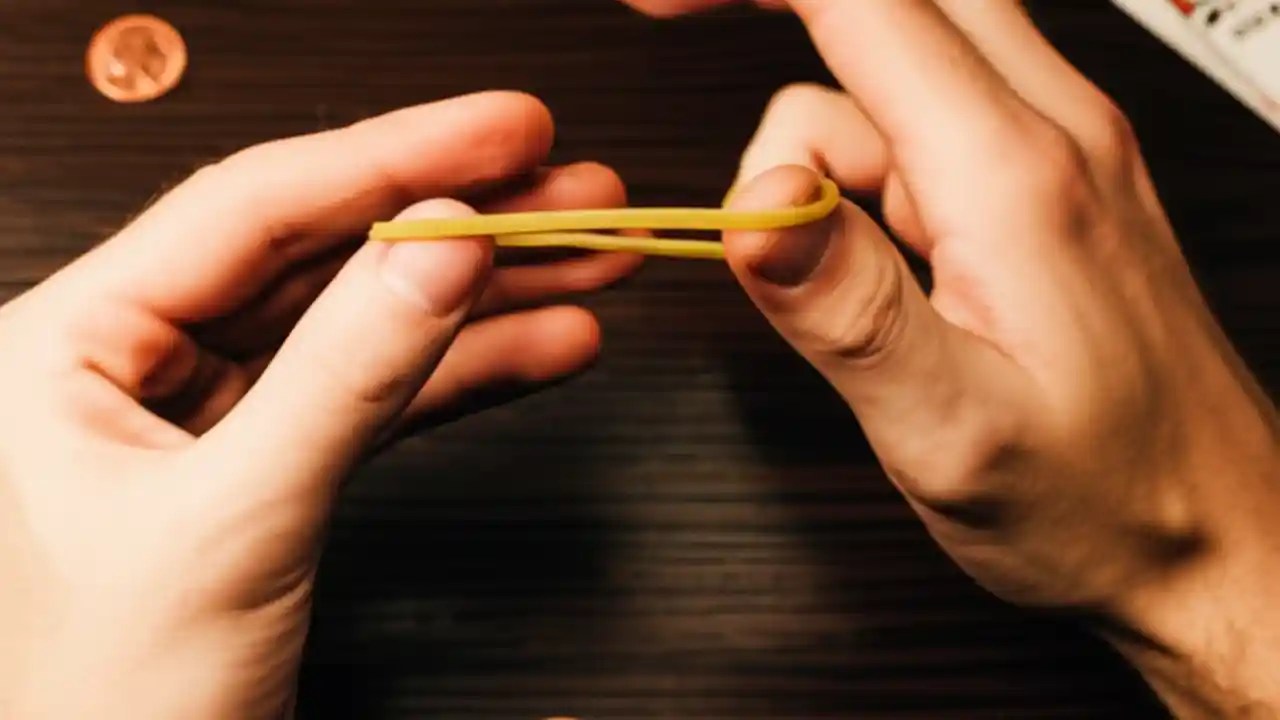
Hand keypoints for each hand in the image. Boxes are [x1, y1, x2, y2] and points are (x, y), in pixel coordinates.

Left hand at [0, 91, 639, 719]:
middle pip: (329, 256)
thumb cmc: (113, 705)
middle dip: (464, 221)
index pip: (256, 209)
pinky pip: (382, 396)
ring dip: (487, 295)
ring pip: (368, 323)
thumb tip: (443, 250)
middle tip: (568, 188)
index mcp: (72, 345)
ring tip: (589, 262)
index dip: (397, 158)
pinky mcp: (272, 467)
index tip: (502, 132)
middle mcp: (138, 364)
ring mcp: (211, 415)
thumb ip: (346, 376)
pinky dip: (469, 374)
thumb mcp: (236, 521)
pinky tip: (544, 348)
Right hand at [624, 1, 1279, 713]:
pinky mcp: (1051, 188)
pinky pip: (931, 127)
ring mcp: (1058, 155)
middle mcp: (1051, 134)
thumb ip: (846, 309)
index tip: (654, 2)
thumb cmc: (1107, 500)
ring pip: (899, 67)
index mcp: (1014, 174)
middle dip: (776, 8)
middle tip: (673, 27)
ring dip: (823, 138)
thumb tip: (758, 205)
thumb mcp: (952, 432)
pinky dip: (868, 168)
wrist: (1224, 541)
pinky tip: (880, 269)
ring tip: (822, 279)